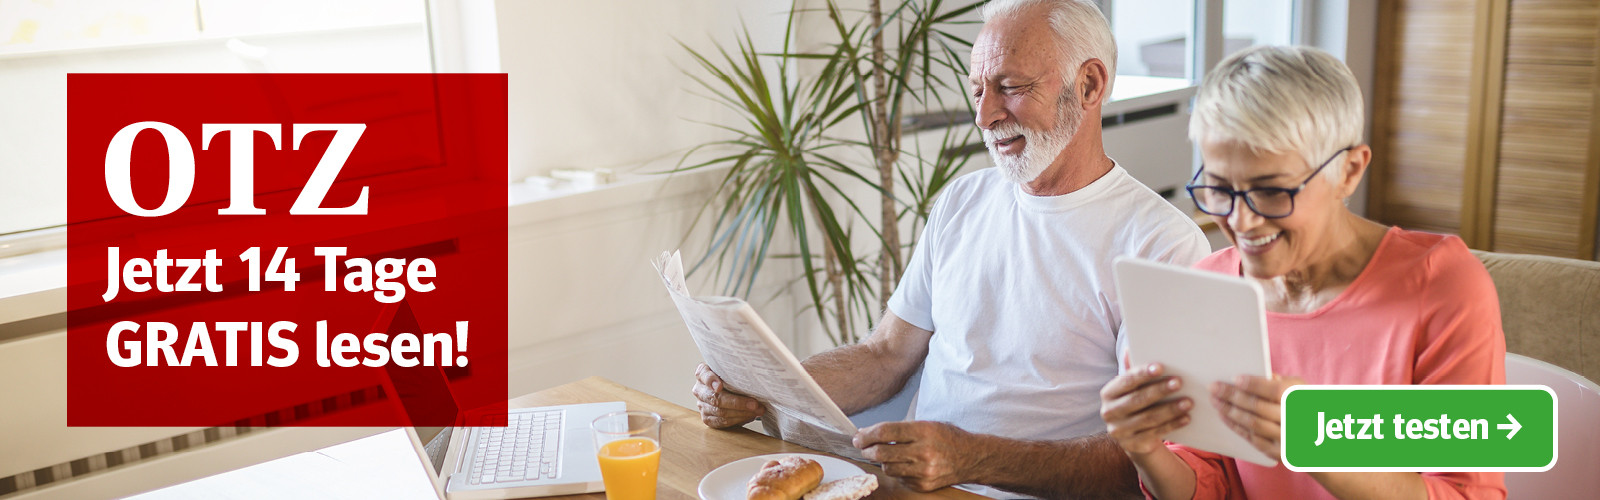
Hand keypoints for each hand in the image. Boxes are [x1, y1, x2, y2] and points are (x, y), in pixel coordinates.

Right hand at [692, 363, 764, 428]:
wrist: (729, 389)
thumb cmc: (731, 377)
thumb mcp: (732, 370)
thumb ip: (736, 371)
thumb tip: (755, 378)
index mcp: (702, 373)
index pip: (703, 374)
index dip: (711, 381)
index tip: (720, 387)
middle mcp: (699, 389)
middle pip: (715, 398)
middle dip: (737, 402)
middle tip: (755, 404)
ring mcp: (701, 405)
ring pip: (720, 412)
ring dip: (741, 412)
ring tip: (757, 410)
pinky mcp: (707, 418)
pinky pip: (721, 421)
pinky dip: (737, 419)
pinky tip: (749, 416)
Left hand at [853, 421, 977, 491]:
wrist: (971, 458)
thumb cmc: (948, 437)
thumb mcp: (927, 424)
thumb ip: (900, 429)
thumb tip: (869, 433)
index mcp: (924, 431)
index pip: (885, 432)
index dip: (866, 434)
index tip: (858, 436)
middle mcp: (923, 452)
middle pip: (881, 452)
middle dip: (866, 449)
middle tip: (862, 446)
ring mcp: (923, 471)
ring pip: (887, 467)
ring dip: (881, 460)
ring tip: (884, 453)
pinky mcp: (923, 484)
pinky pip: (899, 478)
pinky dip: (896, 470)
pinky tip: (902, 463)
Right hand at [1100, 363, 1192, 457]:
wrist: (1133, 436)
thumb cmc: (1136, 403)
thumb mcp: (1132, 388)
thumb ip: (1132, 371)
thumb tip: (1131, 348)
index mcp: (1108, 393)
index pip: (1126, 381)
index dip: (1143, 373)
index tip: (1161, 367)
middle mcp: (1109, 412)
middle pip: (1137, 400)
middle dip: (1160, 390)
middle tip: (1180, 382)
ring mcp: (1119, 431)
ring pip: (1148, 418)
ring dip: (1170, 409)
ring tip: (1189, 402)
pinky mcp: (1132, 445)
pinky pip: (1155, 433)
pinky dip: (1172, 425)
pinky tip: (1186, 418)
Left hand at [1211, 374, 1303, 460]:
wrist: (1322, 439)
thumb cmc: (1305, 405)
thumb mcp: (1300, 389)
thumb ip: (1279, 381)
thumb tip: (1252, 374)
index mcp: (1303, 400)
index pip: (1276, 391)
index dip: (1254, 385)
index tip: (1235, 378)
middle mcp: (1297, 420)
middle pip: (1259, 408)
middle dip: (1233, 396)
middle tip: (1214, 388)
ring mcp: (1288, 439)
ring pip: (1253, 424)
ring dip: (1230, 412)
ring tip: (1215, 400)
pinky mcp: (1279, 453)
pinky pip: (1252, 439)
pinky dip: (1236, 426)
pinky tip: (1224, 416)